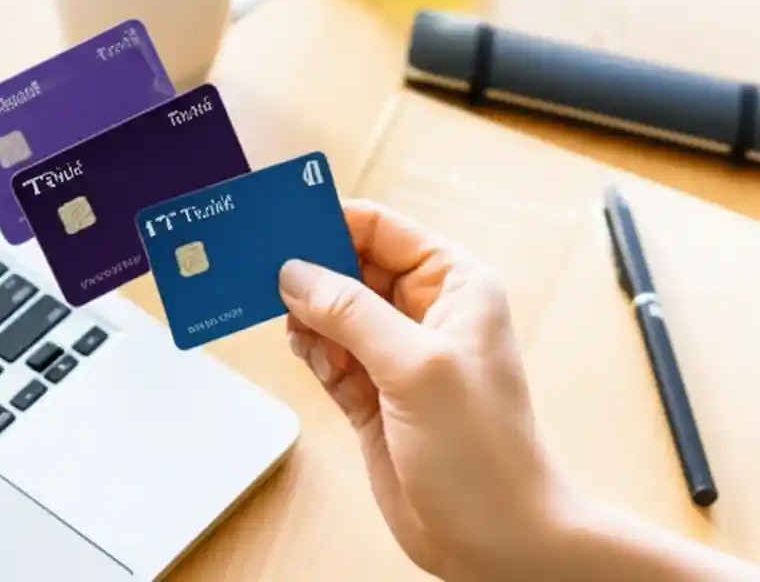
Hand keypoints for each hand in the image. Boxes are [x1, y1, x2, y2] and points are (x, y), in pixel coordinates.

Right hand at [278, 200, 572, 579]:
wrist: (494, 539)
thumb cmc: (485, 454)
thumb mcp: (416, 367)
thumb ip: (351, 312)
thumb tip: (296, 273)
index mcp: (454, 286)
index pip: (382, 229)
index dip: (332, 220)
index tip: (281, 219)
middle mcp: (425, 313)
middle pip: (348, 267)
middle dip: (309, 271)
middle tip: (264, 272)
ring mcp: (395, 355)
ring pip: (329, 311)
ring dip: (308, 320)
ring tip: (307, 338)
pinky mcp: (371, 393)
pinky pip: (325, 353)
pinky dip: (312, 354)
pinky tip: (316, 363)